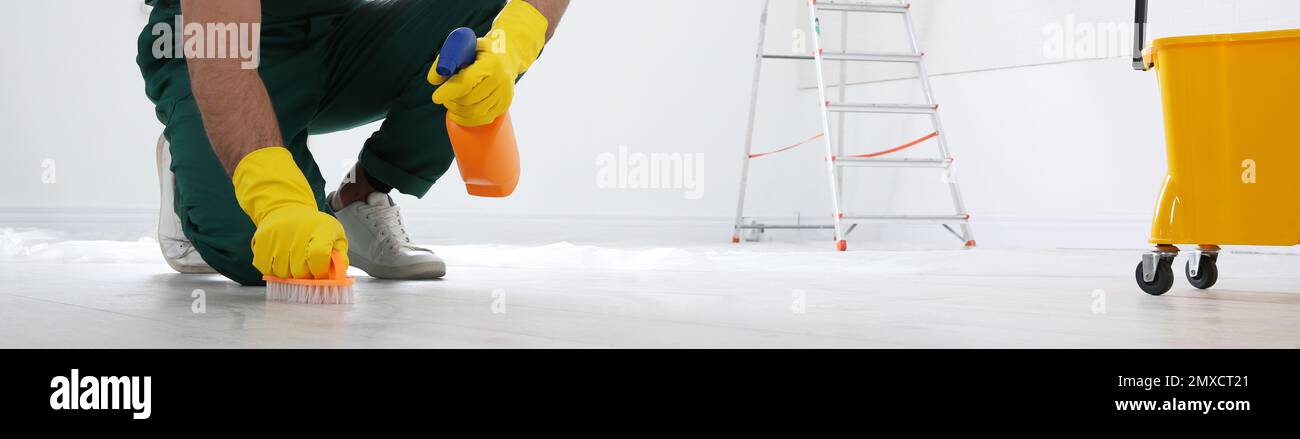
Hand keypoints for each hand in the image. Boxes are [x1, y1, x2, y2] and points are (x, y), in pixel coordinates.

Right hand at [232, 147, 348, 278]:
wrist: (284, 208)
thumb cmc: (312, 224)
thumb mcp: (333, 232)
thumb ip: (340, 253)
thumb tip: (339, 272)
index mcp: (319, 230)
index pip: (319, 257)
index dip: (320, 269)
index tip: (319, 269)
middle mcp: (296, 233)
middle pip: (300, 270)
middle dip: (305, 273)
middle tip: (306, 264)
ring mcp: (276, 239)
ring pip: (283, 273)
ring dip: (289, 272)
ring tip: (293, 259)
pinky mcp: (260, 243)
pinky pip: (267, 269)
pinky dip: (273, 269)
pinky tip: (280, 258)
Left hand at [428, 0, 548, 126]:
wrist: (508, 55)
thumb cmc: (482, 51)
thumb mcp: (465, 48)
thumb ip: (447, 60)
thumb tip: (433, 80)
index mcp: (491, 64)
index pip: (466, 83)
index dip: (449, 92)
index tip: (436, 97)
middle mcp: (501, 81)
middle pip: (469, 100)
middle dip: (452, 101)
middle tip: (444, 97)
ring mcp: (505, 95)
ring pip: (475, 112)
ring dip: (458, 110)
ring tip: (450, 103)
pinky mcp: (504, 106)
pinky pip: (483, 119)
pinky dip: (467, 120)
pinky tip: (457, 114)